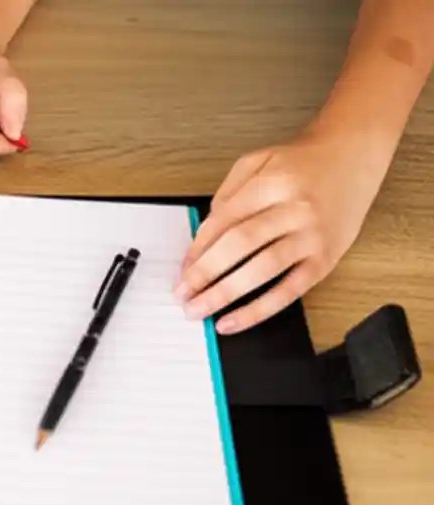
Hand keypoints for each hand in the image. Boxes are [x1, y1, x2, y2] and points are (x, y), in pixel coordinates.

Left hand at [175, 131, 385, 333]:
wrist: (355, 153)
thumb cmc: (302, 162)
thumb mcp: (257, 161)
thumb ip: (227, 195)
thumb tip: (202, 239)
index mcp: (272, 183)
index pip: (223, 222)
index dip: (196, 250)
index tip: (180, 272)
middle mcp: (294, 209)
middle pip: (239, 246)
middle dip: (204, 274)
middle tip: (182, 296)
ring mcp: (312, 235)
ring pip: (263, 270)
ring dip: (225, 294)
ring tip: (200, 311)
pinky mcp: (327, 258)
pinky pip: (290, 290)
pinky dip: (260, 309)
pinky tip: (235, 320)